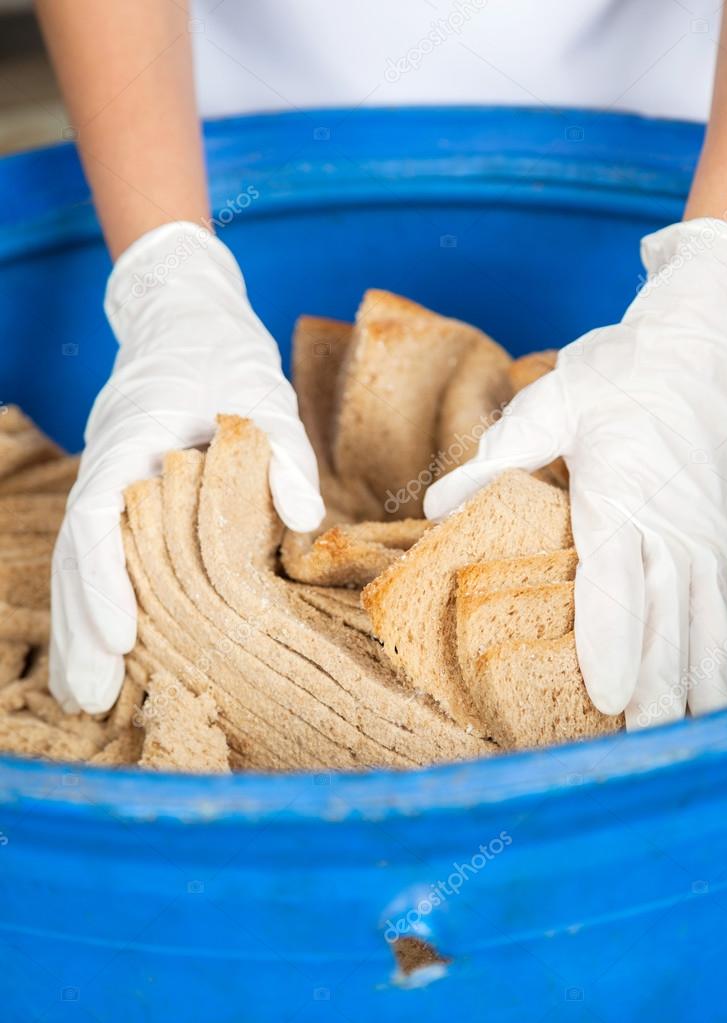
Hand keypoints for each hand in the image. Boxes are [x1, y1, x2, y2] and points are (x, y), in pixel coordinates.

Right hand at [51, 222, 324, 712]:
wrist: (187, 316)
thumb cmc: (224, 353)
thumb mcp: (264, 391)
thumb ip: (284, 449)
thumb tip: (305, 517)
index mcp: (131, 439)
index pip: (101, 516)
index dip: (104, 580)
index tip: (119, 637)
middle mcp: (106, 464)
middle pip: (78, 555)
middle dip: (80, 628)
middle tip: (90, 699)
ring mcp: (105, 478)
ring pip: (77, 561)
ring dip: (77, 627)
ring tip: (83, 697)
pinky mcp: (120, 492)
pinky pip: (96, 553)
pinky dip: (93, 601)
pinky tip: (102, 648)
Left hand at [425, 220, 726, 727]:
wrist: (702, 341)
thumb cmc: (621, 371)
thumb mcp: (553, 399)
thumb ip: (500, 455)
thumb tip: (440, 502)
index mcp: (621, 490)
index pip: (616, 579)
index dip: (614, 640)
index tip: (610, 696)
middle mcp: (672, 520)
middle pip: (668, 616)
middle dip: (661, 688)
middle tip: (646, 749)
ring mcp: (708, 529)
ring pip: (713, 619)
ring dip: (706, 684)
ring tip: (694, 741)